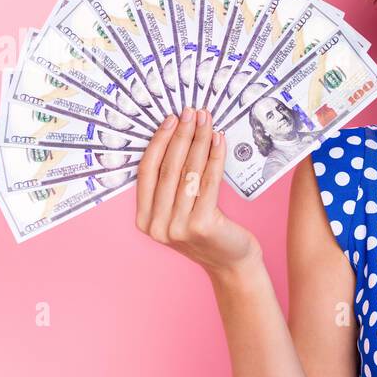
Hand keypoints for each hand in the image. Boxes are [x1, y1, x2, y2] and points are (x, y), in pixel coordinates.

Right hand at [135, 107, 260, 273]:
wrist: (232, 264)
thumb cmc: (208, 232)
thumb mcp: (180, 212)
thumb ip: (171, 187)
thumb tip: (178, 139)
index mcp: (144, 219)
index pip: (146, 172)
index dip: (158, 142)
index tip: (170, 120)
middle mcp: (157, 225)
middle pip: (167, 169)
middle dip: (180, 136)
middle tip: (191, 112)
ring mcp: (177, 227)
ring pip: (188, 173)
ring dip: (198, 142)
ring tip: (207, 121)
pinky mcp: (202, 225)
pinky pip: (208, 182)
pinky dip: (214, 158)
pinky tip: (219, 141)